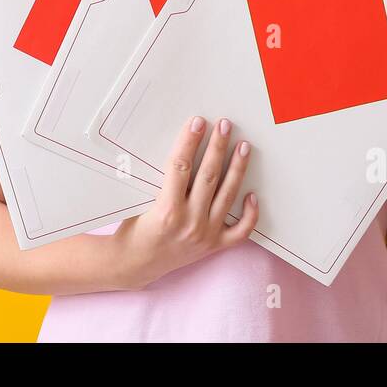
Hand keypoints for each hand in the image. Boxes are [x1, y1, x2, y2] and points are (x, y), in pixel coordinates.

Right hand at [112, 116, 257, 289]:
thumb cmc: (133, 229)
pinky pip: (240, 231)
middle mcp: (189, 222)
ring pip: (227, 196)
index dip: (189, 141)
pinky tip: (252, 195)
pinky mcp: (214, 246)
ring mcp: (205, 234)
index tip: (197, 122)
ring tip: (243, 147)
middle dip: (217, 146)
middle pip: (208, 176)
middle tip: (225, 125)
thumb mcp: (139, 201)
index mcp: (166, 210)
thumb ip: (159, 180)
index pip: (181, 166)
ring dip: (236, 168)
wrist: (136, 264)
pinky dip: (250, 214)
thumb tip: (178, 148)